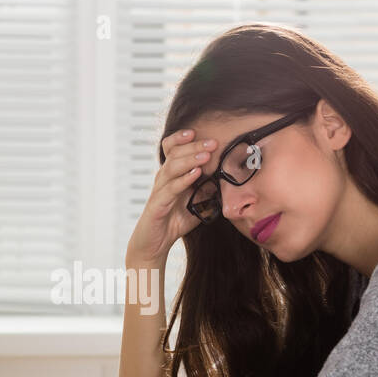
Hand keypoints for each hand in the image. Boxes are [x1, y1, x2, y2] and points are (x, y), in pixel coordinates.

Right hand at [125, 127, 216, 266]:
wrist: (154, 244)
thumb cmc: (173, 221)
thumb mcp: (195, 204)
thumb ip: (207, 191)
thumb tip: (222, 180)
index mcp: (170, 175)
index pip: (172, 149)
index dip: (181, 138)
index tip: (197, 132)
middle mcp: (162, 179)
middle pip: (174, 154)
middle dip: (194, 146)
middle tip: (213, 142)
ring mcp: (159, 191)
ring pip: (172, 168)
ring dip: (190, 160)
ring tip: (206, 156)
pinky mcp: (158, 205)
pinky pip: (170, 189)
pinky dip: (183, 180)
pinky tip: (195, 175)